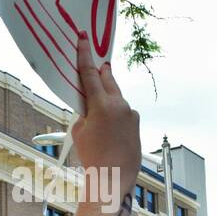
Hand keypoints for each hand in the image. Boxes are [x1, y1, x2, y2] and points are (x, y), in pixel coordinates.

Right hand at [69, 34, 139, 191]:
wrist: (114, 178)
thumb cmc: (93, 156)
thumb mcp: (79, 132)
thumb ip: (84, 113)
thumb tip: (91, 108)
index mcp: (101, 104)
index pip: (89, 72)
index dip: (84, 53)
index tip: (83, 37)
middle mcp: (119, 104)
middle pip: (108, 79)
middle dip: (101, 71)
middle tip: (97, 62)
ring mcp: (131, 113)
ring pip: (116, 97)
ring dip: (107, 97)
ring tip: (97, 110)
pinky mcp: (137, 123)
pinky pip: (123, 112)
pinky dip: (115, 113)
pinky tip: (108, 128)